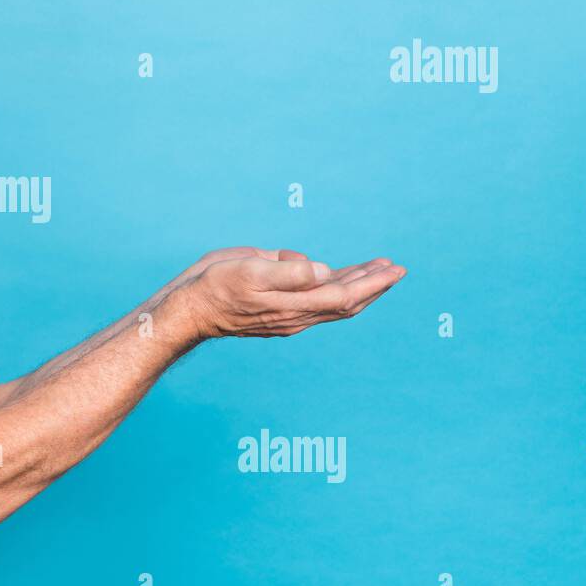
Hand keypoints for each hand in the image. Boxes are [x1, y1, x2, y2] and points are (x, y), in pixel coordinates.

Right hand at [182, 252, 405, 338]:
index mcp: (293, 304)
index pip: (345, 295)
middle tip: (396, 268)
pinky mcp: (278, 313)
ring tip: (375, 269)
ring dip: (357, 286)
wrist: (189, 310)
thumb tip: (324, 271)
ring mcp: (288, 317)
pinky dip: (335, 288)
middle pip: (346, 302)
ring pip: (333, 304)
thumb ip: (289, 271)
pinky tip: (337, 277)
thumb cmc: (215, 286)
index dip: (372, 282)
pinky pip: (317, 302)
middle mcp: (296, 315)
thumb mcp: (250, 268)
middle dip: (372, 284)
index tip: (394, 269)